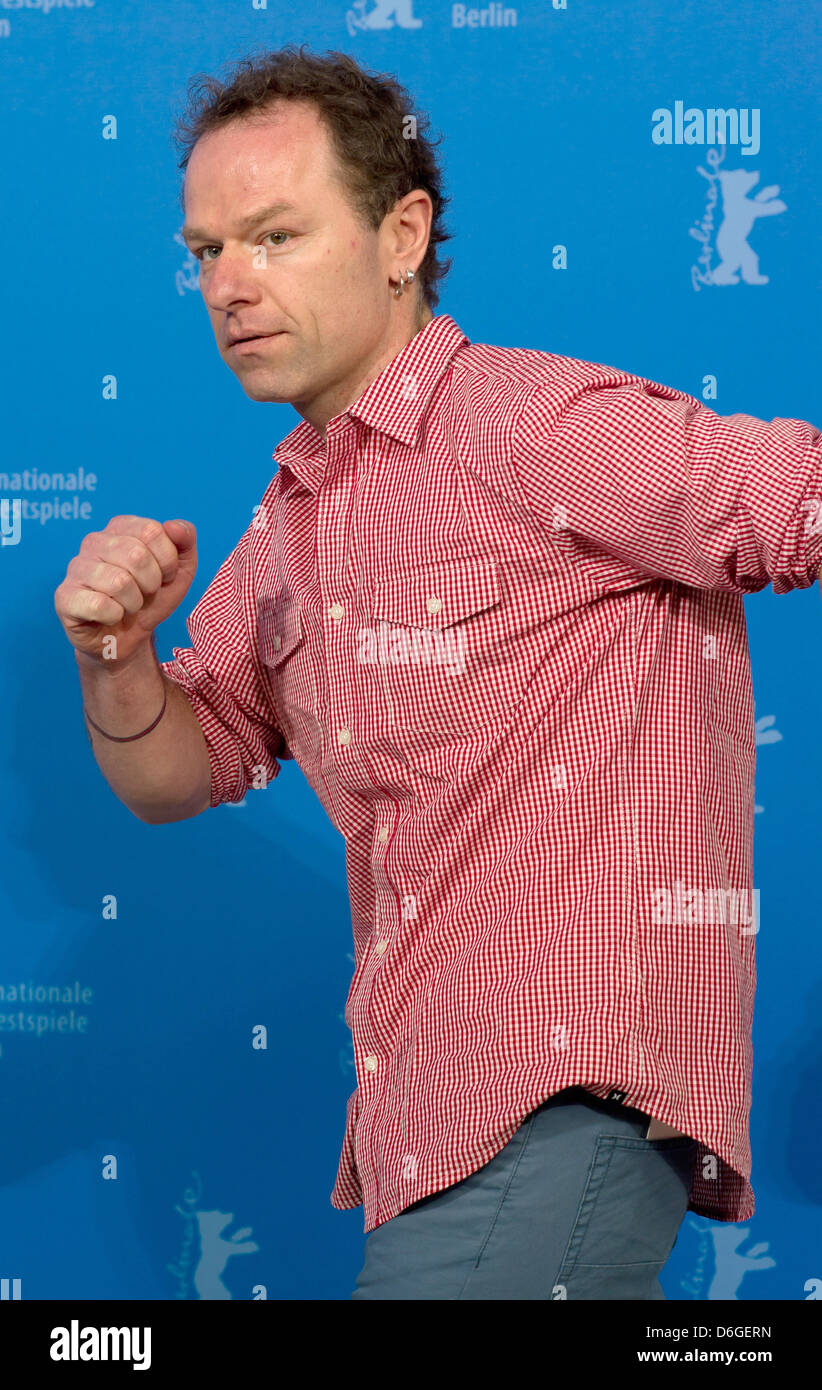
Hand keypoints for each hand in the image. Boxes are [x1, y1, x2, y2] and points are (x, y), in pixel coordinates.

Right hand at [54, 516, 197, 663]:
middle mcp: (93, 541)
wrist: (130, 637)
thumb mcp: (180, 570)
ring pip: (119, 582)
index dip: (167, 562)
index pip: (151, 531)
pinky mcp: (65, 596)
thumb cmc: (151, 598)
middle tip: (144, 594)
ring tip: (127, 606)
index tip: (163, 576)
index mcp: (120, 527)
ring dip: (134, 603)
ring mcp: (75, 568)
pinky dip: (115, 616)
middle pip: (136, 555)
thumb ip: (185, 540)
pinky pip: (99, 605)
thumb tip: (175, 526)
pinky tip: (109, 616)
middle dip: (151, 584)